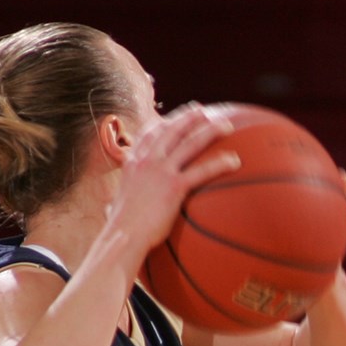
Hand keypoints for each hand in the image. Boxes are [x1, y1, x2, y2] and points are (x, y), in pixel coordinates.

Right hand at [105, 103, 239, 251]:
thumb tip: (111, 210)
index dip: (162, 122)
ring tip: (226, 124)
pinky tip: (235, 160)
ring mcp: (160, 171)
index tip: (174, 116)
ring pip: (189, 143)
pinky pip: (202, 170)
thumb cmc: (120, 228)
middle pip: (170, 130)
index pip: (148, 134)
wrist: (123, 235)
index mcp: (132, 162)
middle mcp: (146, 161)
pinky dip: (220, 163)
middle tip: (202, 110)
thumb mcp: (116, 205)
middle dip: (188, 117)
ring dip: (209, 130)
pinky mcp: (174, 186)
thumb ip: (118, 200)